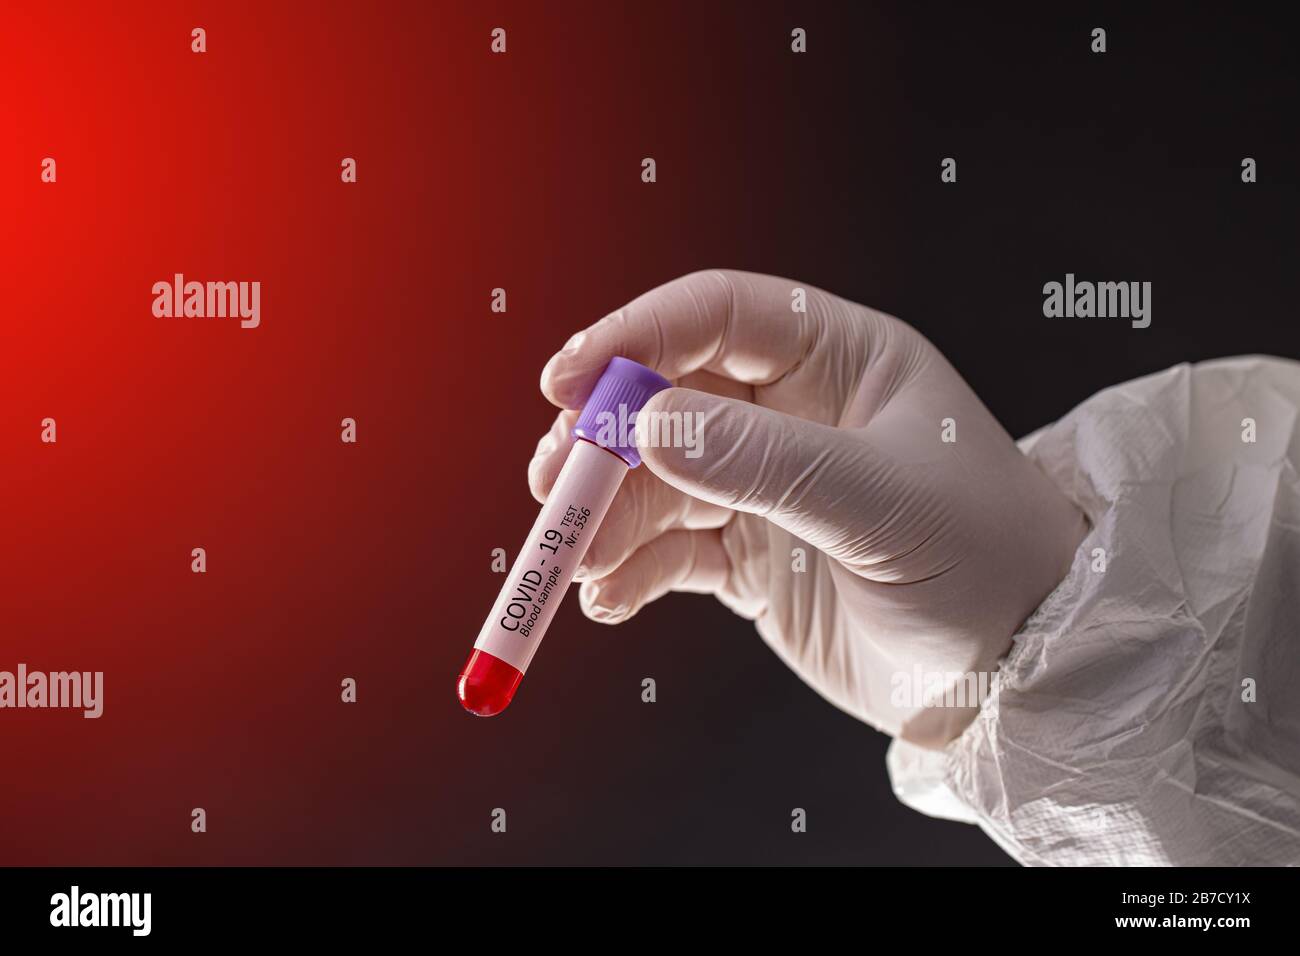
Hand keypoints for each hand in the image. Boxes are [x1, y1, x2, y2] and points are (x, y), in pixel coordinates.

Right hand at [530, 271, 1086, 745]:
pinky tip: (610, 600)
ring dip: (606, 517)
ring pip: (656, 479)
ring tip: (578, 565)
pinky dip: (629, 571)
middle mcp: (796, 413)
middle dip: (603, 441)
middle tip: (556, 488)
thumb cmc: (988, 564)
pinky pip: (668, 549)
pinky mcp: (752, 557)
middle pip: (667, 398)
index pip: (719, 316)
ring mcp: (768, 487)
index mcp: (841, 360)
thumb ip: (767, 462)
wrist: (1021, 675)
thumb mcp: (884, 503)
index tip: (566, 381)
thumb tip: (649, 425)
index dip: (636, 336)